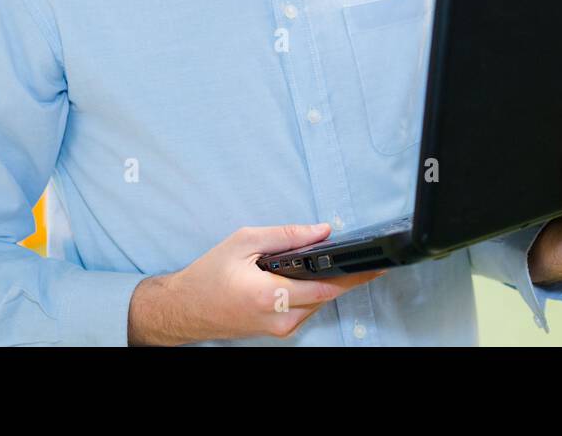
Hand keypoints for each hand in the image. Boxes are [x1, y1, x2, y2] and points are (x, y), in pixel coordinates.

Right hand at [127, 223, 382, 344]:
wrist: (184, 309)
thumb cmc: (209, 275)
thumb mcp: (244, 241)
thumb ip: (287, 235)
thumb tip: (323, 230)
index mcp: (270, 295)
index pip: (326, 286)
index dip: (355, 276)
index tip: (377, 265)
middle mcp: (279, 318)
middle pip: (327, 296)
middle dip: (347, 276)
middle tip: (363, 257)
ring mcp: (279, 328)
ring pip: (318, 304)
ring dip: (328, 283)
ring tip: (332, 262)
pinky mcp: (277, 330)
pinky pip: (306, 310)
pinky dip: (312, 292)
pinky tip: (309, 276)